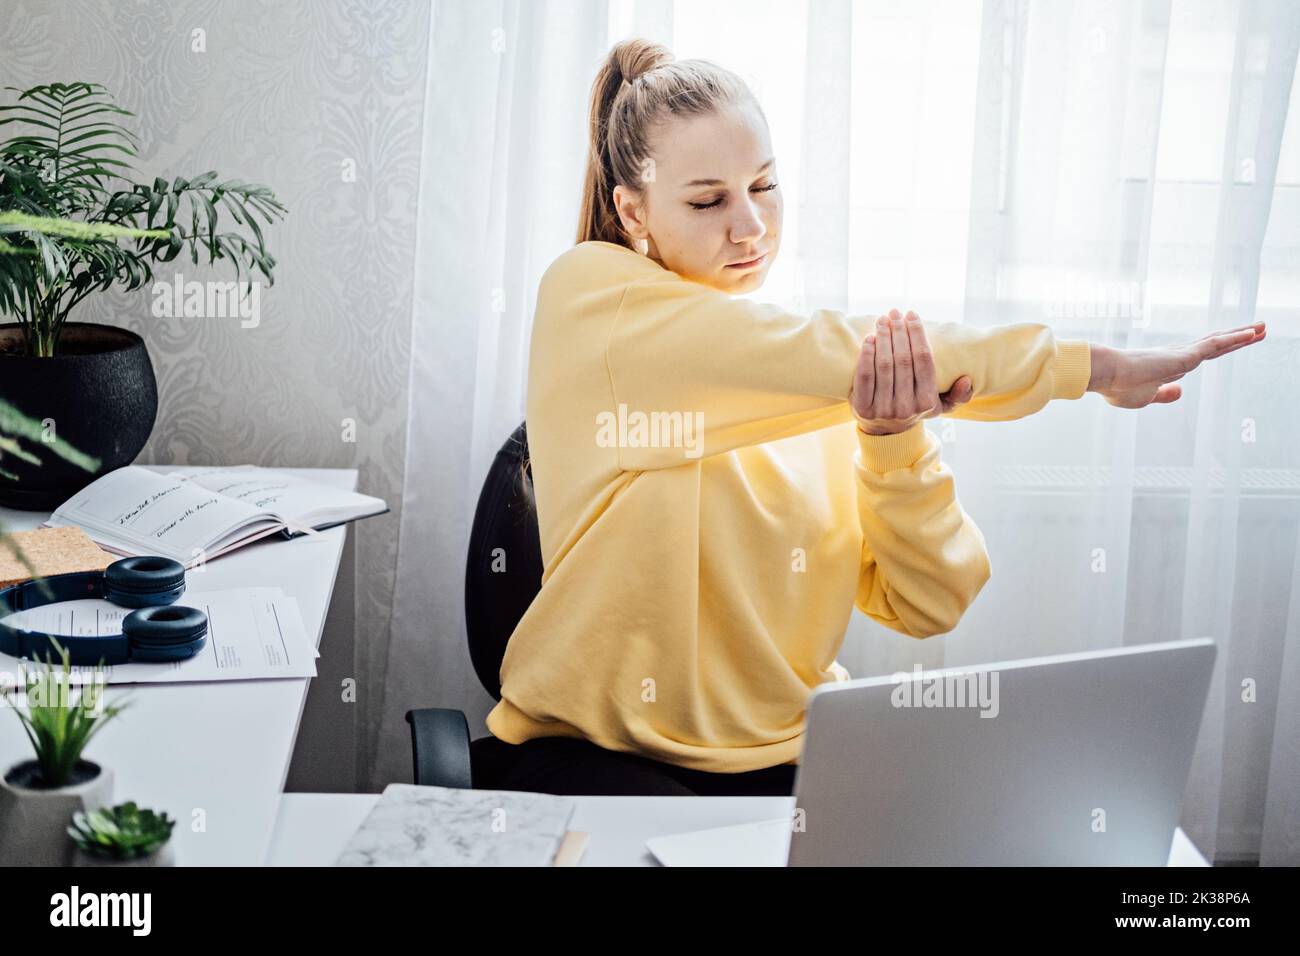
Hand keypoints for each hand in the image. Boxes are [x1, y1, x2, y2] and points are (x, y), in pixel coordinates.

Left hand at [851, 309, 974, 435]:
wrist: (885, 433)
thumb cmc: (914, 409)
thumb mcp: (940, 407)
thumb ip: (957, 395)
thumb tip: (967, 379)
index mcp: (927, 402)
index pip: (924, 361)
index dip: (918, 335)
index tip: (912, 315)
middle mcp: (906, 407)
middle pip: (903, 360)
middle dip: (899, 332)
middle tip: (894, 313)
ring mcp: (883, 409)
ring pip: (884, 365)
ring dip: (883, 338)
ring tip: (882, 320)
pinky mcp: (863, 408)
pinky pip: (865, 377)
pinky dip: (866, 355)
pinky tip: (869, 339)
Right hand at [1088, 322, 1265, 407]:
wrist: (1104, 374)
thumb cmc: (1117, 387)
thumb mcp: (1144, 398)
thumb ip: (1164, 395)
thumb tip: (1181, 391)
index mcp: (1166, 366)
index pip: (1197, 356)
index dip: (1213, 351)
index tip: (1226, 345)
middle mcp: (1176, 355)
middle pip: (1213, 345)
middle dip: (1234, 338)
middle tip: (1255, 330)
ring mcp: (1182, 354)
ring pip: (1219, 342)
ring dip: (1242, 335)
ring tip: (1262, 328)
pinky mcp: (1186, 355)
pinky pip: (1218, 345)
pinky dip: (1236, 339)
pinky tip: (1252, 333)